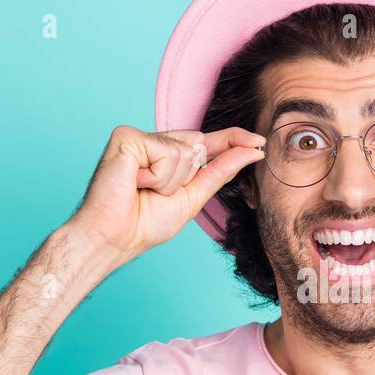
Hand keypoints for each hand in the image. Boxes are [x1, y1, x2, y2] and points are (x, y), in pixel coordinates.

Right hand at [69, 125, 264, 266]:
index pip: (206, 143)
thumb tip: (253, 150)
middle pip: (199, 145)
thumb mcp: (193, 196)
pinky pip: (167, 152)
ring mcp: (139, 137)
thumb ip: (221, 171)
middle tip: (157, 194)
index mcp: (167, 155)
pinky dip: (157, 176)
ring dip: (171, 181)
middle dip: (187, 177)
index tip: (260, 141)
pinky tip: (135, 182)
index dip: (233, 140)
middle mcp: (154, 142)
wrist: (115, 237)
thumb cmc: (145, 223)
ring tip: (144, 190)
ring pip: (185, 150)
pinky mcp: (127, 136)